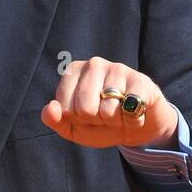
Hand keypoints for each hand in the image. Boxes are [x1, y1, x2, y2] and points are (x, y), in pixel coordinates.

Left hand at [41, 57, 178, 148]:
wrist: (134, 127)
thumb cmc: (99, 124)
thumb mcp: (72, 127)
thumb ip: (54, 120)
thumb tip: (50, 107)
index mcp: (72, 72)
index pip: (65, 109)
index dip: (77, 120)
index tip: (86, 115)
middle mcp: (93, 64)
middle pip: (84, 109)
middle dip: (96, 120)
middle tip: (104, 115)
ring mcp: (117, 69)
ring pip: (108, 111)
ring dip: (115, 122)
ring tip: (119, 113)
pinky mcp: (140, 80)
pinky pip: (130, 111)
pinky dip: (133, 121)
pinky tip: (135, 113)